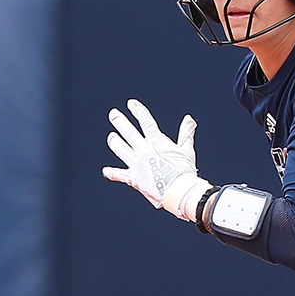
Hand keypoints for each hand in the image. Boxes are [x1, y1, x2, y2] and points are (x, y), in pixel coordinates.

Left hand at [102, 99, 208, 218]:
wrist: (178, 191)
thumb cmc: (185, 171)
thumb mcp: (186, 150)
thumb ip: (186, 133)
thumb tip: (188, 118)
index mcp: (157, 142)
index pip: (145, 121)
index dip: (138, 111)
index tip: (131, 104)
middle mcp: (144, 150)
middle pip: (129, 132)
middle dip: (120, 122)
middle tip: (113, 114)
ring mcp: (137, 164)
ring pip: (121, 149)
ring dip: (115, 142)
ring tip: (111, 137)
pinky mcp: (134, 178)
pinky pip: (120, 174)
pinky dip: (112, 173)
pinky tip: (106, 171)